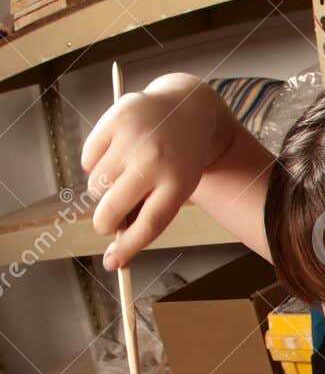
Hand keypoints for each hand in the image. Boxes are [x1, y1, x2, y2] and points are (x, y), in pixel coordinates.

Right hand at [81, 73, 227, 268]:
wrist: (187, 110)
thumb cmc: (179, 160)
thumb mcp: (177, 186)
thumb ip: (149, 212)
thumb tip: (115, 252)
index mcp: (179, 182)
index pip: (150, 224)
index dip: (129, 247)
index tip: (113, 263)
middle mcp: (156, 160)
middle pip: (114, 208)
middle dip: (105, 224)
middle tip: (107, 224)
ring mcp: (133, 139)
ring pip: (96, 186)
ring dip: (103, 191)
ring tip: (123, 179)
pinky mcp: (114, 121)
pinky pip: (87, 160)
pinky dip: (95, 165)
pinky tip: (115, 155)